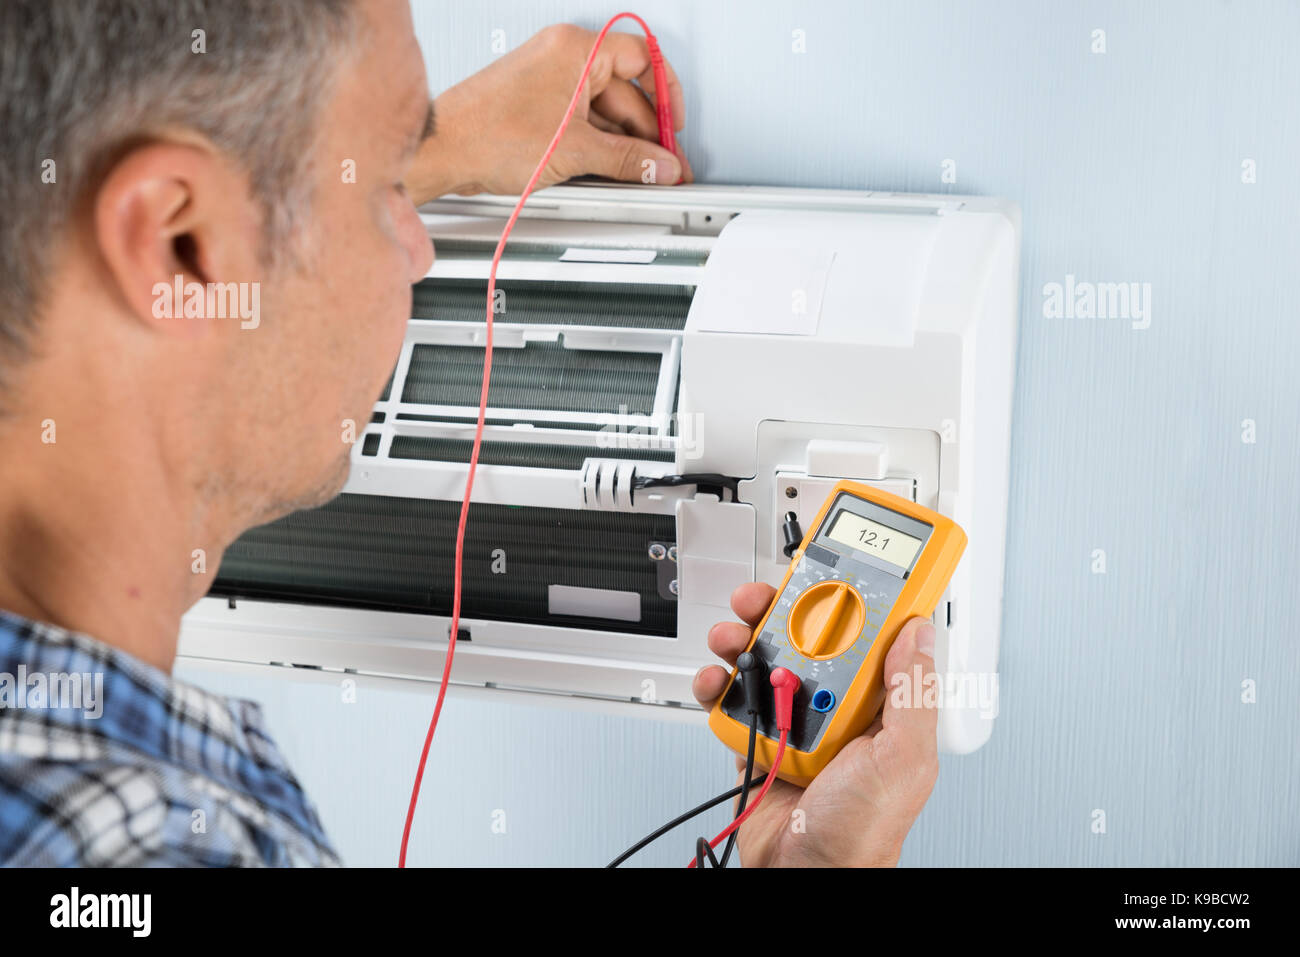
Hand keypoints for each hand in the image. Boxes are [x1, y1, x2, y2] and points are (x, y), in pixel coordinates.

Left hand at [408, 23, 692, 202]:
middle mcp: (563, 59)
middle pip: (626, 93)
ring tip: (641, 177)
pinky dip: (600, 147)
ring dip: (624, 146)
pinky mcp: (539, 109)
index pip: (643, 57)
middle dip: (647, 133)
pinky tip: (612, 172)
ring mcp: (550, 84)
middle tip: (665, 166)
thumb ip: (628, 160)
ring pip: (604, 113)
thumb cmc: (489, 134)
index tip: (675, 124)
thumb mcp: (575, 151)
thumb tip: (660, 165)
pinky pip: (582, 123)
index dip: (667, 93)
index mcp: (576, 50)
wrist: (444, 151)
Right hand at [692, 583, 939, 866]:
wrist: (804, 876)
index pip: (869, 635)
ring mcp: (795, 719)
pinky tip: (716, 682)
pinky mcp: (758, 736)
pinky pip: (733, 697)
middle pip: (808, 636)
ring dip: (742, 641)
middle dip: (781, 611)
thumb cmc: (864, 832)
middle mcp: (837, 706)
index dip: (851, 600)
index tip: (833, 572)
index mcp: (879, 704)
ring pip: (766, 659)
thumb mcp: (903, 760)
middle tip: (761, 600)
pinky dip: (717, 684)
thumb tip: (919, 632)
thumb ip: (912, 694)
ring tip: (732, 641)